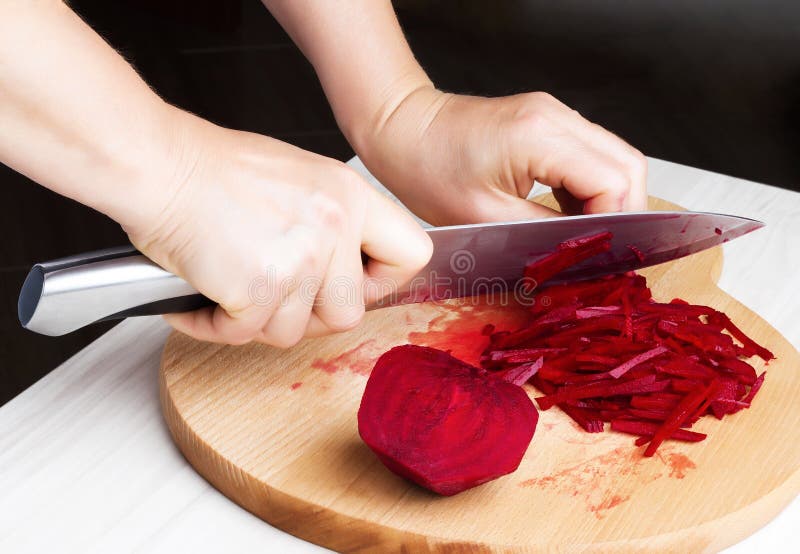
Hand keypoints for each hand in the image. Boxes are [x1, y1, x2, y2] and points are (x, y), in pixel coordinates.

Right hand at [121, 111, 431, 346]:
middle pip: (350, 313)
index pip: (412, 254)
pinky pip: (247, 334)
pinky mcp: (259, 288)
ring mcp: (299, 260)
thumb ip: (334, 223)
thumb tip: (350, 267)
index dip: (384, 280)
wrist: (157, 164)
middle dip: (311, 317)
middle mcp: (334, 227)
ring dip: (260, 321)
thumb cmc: (214, 169)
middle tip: (277, 300)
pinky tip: (203, 302)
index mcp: (350, 196)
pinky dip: (218, 326)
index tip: (357, 283)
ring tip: (231, 290)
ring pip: (295, 332)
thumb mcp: (300, 179)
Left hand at [353, 87, 647, 224]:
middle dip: (623, 214)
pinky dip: (590, 188)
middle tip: (601, 252)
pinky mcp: (547, 121)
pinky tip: (570, 216)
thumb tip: (584, 253)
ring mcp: (555, 113)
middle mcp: (556, 115)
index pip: (614, 182)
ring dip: (608, 202)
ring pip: (615, 159)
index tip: (599, 257)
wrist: (402, 128)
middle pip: (628, 166)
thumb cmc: (427, 170)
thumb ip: (544, 236)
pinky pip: (590, 156)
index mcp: (540, 135)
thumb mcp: (485, 218)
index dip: (615, 225)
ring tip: (585, 238)